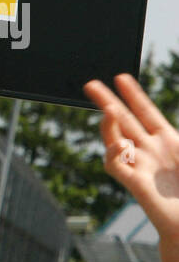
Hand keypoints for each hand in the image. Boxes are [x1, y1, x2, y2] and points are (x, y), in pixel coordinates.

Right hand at [85, 74, 178, 243]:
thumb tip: (158, 132)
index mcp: (170, 141)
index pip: (146, 111)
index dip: (134, 94)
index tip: (121, 77)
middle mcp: (150, 151)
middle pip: (124, 120)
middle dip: (107, 101)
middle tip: (90, 85)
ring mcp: (141, 165)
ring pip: (116, 139)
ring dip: (109, 125)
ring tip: (107, 111)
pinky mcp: (134, 183)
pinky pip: (115, 165)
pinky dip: (113, 153)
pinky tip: (119, 145)